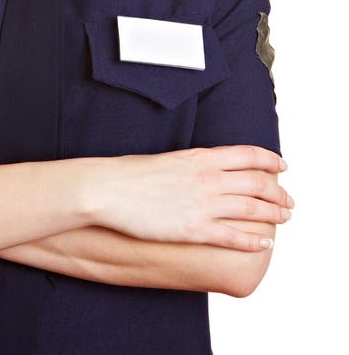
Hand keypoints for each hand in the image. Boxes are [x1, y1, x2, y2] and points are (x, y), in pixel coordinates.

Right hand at [91, 145, 292, 251]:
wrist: (108, 190)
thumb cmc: (131, 174)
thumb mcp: (170, 158)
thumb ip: (194, 163)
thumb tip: (208, 167)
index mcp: (201, 157)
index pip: (249, 155)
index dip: (271, 160)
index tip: (282, 166)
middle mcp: (208, 178)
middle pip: (258, 183)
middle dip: (279, 192)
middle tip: (288, 200)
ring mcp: (203, 204)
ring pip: (253, 209)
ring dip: (274, 214)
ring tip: (285, 218)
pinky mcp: (194, 229)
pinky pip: (234, 236)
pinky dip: (254, 240)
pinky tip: (265, 242)